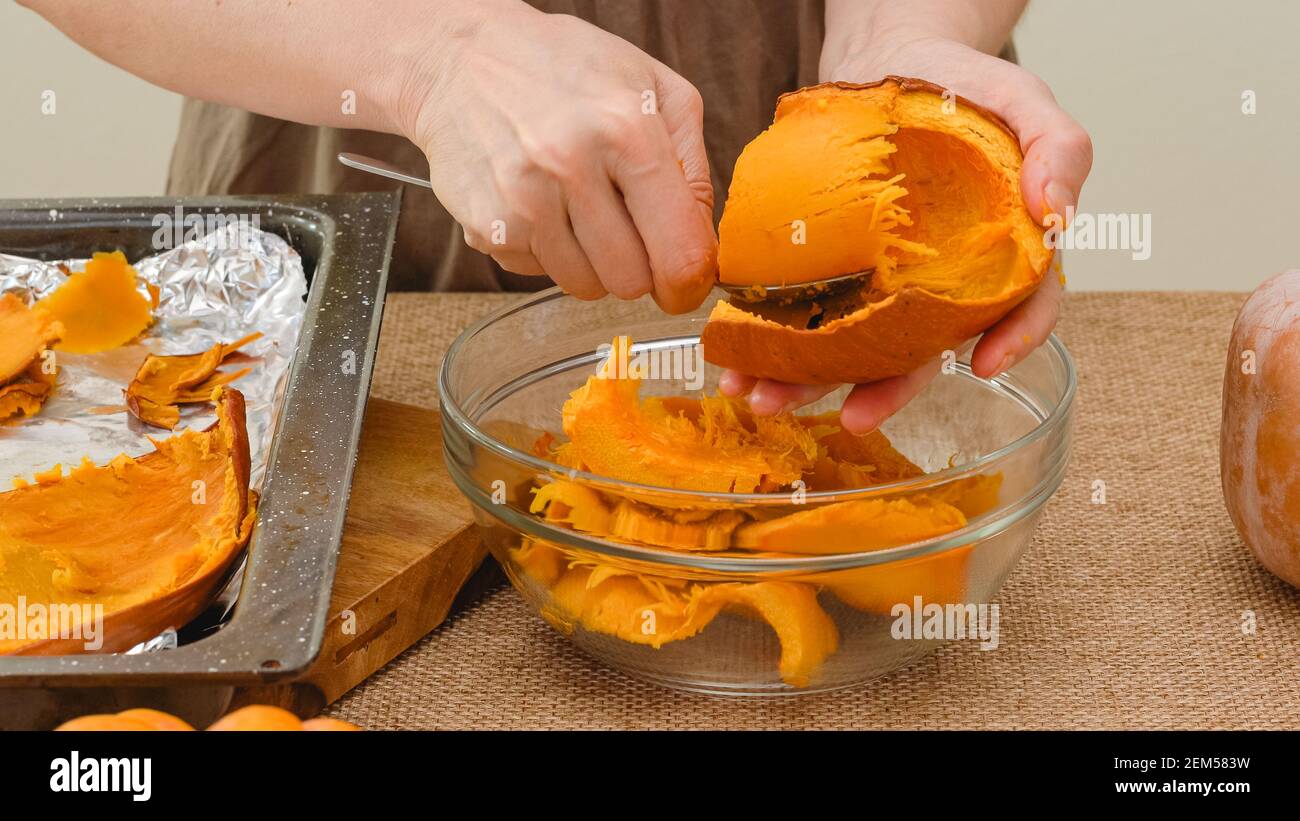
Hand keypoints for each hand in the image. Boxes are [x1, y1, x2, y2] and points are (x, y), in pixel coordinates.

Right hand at [398, 3, 716, 312]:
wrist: (461, 59)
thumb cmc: (565, 69)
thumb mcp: (653, 87)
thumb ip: (691, 167)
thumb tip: (700, 246)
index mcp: (626, 130)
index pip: (677, 250)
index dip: (689, 283)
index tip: (685, 286)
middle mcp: (570, 166)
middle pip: (631, 280)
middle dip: (637, 265)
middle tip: (625, 226)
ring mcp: (521, 201)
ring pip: (585, 286)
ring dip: (592, 262)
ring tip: (579, 208)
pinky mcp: (486, 227)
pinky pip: (539, 275)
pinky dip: (548, 252)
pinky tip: (540, 204)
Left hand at [722, 36, 1090, 431]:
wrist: (890, 61)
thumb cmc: (966, 89)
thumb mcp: (1025, 102)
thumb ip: (1058, 148)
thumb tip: (1056, 211)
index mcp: (1000, 258)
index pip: (1020, 308)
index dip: (1011, 341)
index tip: (981, 367)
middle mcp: (941, 287)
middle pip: (922, 351)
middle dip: (886, 391)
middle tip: (854, 418)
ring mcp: (882, 285)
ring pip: (853, 346)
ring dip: (809, 381)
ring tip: (765, 399)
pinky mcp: (831, 270)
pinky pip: (802, 311)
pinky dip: (768, 339)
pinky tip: (737, 358)